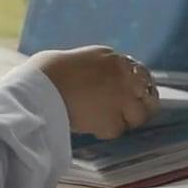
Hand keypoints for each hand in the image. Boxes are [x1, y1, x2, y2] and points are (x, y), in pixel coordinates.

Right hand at [26, 45, 159, 139]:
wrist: (39, 88)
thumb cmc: (45, 74)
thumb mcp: (78, 62)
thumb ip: (96, 71)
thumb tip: (99, 84)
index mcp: (112, 57)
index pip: (140, 73)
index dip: (137, 88)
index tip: (134, 98)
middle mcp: (123, 74)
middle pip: (148, 94)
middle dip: (140, 106)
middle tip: (127, 117)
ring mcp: (122, 97)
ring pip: (138, 116)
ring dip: (123, 121)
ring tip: (101, 122)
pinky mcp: (114, 119)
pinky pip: (116, 130)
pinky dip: (104, 130)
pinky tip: (87, 125)